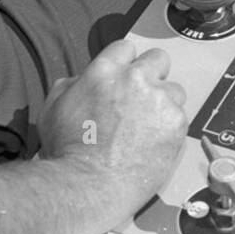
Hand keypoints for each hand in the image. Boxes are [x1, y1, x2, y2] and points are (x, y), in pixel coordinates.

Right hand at [38, 39, 186, 229]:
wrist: (88, 186)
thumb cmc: (67, 151)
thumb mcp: (54, 107)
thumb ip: (73, 84)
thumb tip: (85, 79)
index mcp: (105, 70)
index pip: (126, 47)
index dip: (125, 63)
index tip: (124, 78)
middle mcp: (136, 79)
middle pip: (158, 59)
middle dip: (152, 75)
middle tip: (142, 98)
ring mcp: (160, 100)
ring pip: (174, 91)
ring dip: (164, 104)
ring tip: (148, 128)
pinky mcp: (176, 124)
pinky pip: (180, 118)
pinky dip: (170, 129)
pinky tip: (154, 144)